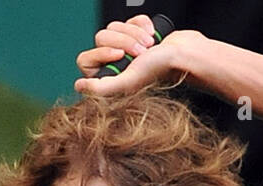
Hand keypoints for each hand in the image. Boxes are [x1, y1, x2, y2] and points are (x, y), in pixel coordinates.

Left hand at [74, 17, 193, 95]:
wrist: (184, 54)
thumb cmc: (159, 69)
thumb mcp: (127, 82)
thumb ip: (101, 89)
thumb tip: (79, 85)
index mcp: (105, 77)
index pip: (85, 59)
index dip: (101, 54)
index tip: (120, 57)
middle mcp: (112, 63)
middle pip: (100, 38)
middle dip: (123, 41)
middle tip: (139, 53)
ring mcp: (124, 46)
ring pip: (114, 27)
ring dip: (134, 33)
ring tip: (148, 46)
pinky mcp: (136, 32)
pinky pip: (130, 19)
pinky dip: (143, 24)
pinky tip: (152, 36)